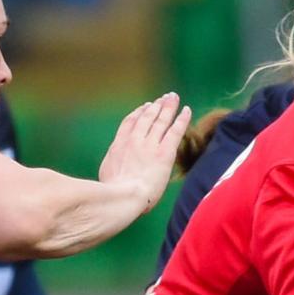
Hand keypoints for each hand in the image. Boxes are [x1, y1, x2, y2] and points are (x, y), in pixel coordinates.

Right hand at [99, 93, 190, 213]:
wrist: (125, 196)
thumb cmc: (113, 192)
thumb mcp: (106, 173)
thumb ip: (113, 163)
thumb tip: (114, 167)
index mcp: (119, 145)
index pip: (130, 122)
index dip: (139, 112)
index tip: (145, 106)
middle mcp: (135, 140)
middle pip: (147, 117)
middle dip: (156, 106)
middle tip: (163, 98)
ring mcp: (150, 145)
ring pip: (161, 120)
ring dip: (168, 107)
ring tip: (174, 98)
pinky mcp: (165, 152)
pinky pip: (175, 131)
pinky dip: (182, 119)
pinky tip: (187, 110)